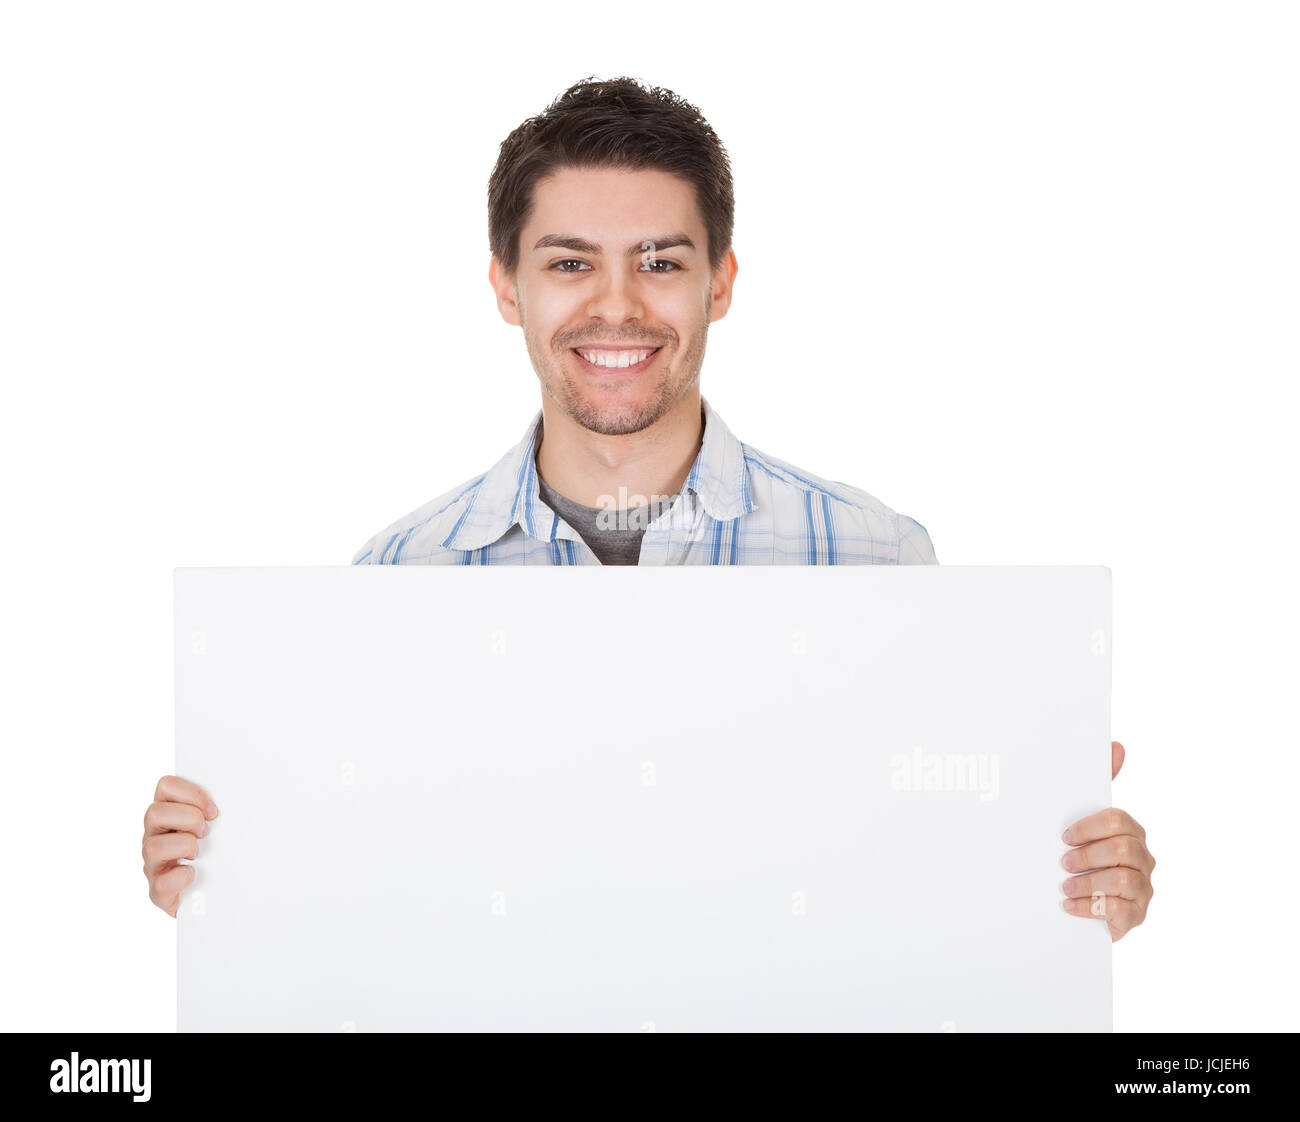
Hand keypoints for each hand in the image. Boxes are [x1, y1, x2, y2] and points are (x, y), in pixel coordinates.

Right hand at [143, 775, 218, 916]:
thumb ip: (221, 811)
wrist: (216, 898)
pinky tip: (194, 875)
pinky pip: (161, 883)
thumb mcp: (221, 828)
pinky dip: (182, 877)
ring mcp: (153, 864)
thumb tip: (251, 799)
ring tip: (199, 854)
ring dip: (184, 846)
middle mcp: (155, 836)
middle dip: (188, 819)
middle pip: (154, 812)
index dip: (190, 793)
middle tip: (207, 831)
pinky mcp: (158, 892)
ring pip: (152, 846)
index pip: (165, 786)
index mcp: (170, 815)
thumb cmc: (218, 856)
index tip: (214, 810)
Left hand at [1060, 741, 1154, 941]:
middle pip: (1123, 850)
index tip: (1064, 836)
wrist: (1083, 903)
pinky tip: (1071, 906)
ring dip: (1089, 883)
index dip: (1090, 827)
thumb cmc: (1085, 858)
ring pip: (1124, 881)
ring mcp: (1143, 889)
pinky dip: (1092, 908)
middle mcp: (1143, 860)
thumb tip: (1117, 746)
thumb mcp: (1085, 825)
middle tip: (1063, 863)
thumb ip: (1098, 787)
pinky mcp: (1136, 916)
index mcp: (1131, 833)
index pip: (1119, 821)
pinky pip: (1121, 911)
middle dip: (1089, 856)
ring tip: (1065, 887)